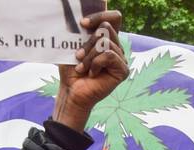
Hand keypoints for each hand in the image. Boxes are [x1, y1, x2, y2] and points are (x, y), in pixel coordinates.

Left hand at [52, 9, 127, 131]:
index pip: (113, 17)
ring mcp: (121, 58)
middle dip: (88, 41)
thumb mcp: (73, 45)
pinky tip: (92, 74)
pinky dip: (96, 63)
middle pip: (106, 27)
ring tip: (82, 68)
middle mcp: (116, 46)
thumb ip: (81, 30)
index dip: (99, 15)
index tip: (82, 24)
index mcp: (106, 38)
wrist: (71, 90)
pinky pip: (109, 55)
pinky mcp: (123, 70)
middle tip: (79, 56)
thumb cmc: (71, 69)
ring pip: (105, 43)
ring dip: (89, 56)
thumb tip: (82, 19)